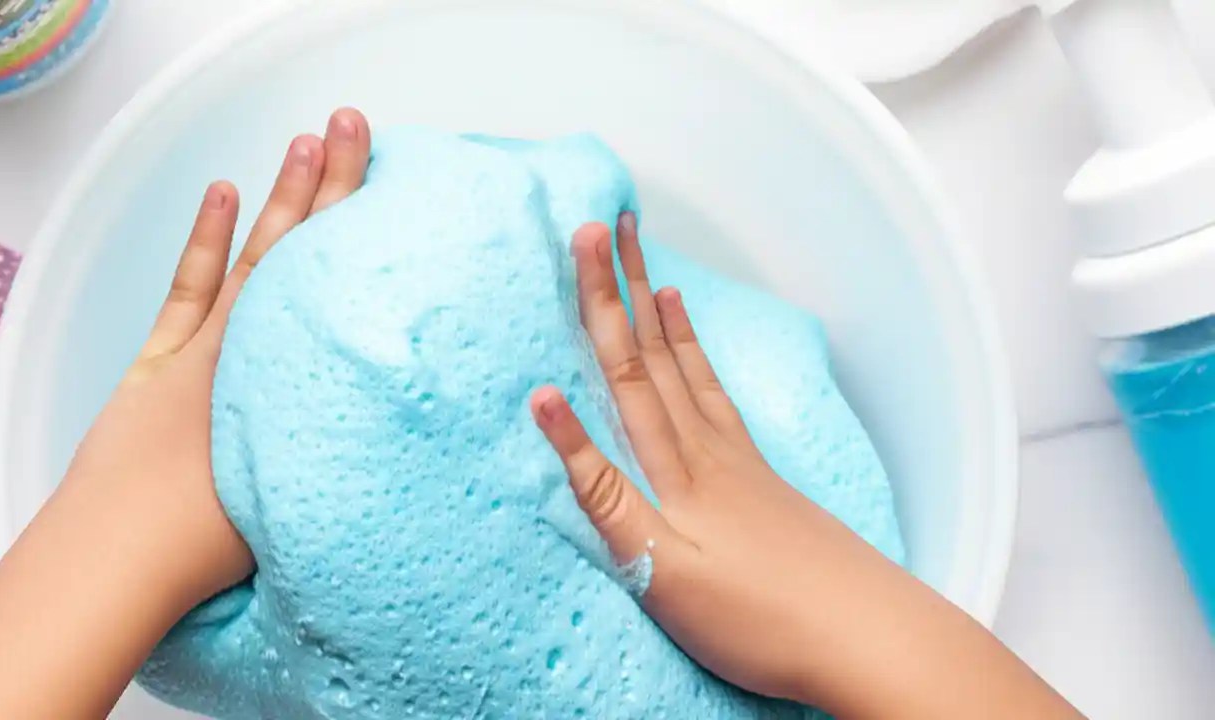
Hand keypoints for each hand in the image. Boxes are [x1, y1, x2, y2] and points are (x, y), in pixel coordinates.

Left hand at [67, 106, 372, 604]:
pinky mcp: (162, 360)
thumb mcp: (310, 499)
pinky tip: (224, 193)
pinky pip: (193, 286)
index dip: (363, 232)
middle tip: (357, 131)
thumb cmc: (218, 540)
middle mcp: (257, 350)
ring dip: (282, 198)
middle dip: (334, 190)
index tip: (391, 180)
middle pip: (306, 257)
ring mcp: (205, 346)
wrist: (125, 552)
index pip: (340, 289)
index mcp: (296, 380)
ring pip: (256, 258)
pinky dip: (208, 238)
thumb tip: (413, 446)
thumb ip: (355, 459)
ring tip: (308, 141)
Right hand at [530, 215, 1081, 718]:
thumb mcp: (658, 569)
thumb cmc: (755, 614)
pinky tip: (698, 358)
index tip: (585, 237)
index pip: (624, 367)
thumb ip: (602, 491)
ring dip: (664, 319)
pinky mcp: (758, 481)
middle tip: (611, 224)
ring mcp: (736, 461)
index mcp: (674, 467)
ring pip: (688, 371)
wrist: (861, 635)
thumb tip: (547, 406)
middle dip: (625, 287)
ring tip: (651, 271)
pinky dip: (702, 366)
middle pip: (654, 353)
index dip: (600, 302)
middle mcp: (705, 448)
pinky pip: (719, 402)